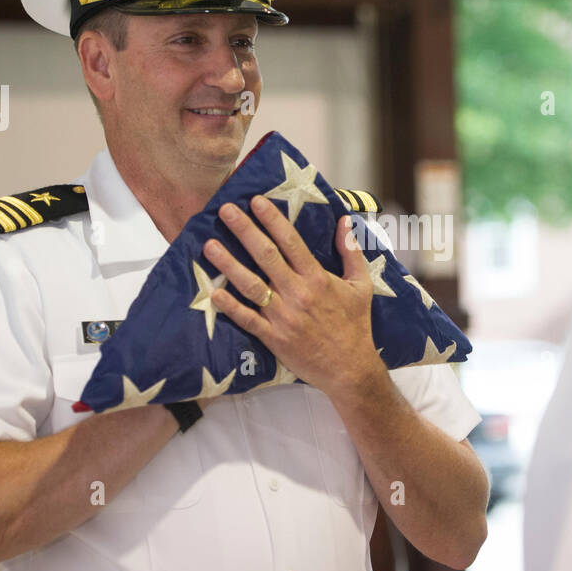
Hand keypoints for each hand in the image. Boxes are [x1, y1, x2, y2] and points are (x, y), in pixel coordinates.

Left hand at [205, 195, 387, 398]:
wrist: (350, 369)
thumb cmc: (356, 326)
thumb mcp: (361, 286)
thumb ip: (351, 252)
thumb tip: (344, 221)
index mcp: (317, 279)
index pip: (291, 242)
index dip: (273, 220)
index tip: (256, 201)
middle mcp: (298, 294)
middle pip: (266, 256)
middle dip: (244, 231)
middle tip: (225, 210)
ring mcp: (283, 317)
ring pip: (251, 285)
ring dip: (229, 264)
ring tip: (209, 246)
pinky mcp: (273, 338)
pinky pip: (247, 319)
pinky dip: (231, 307)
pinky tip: (214, 292)